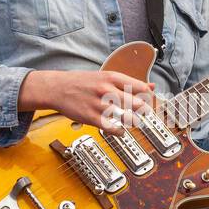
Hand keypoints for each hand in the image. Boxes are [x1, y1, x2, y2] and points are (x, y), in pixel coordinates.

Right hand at [21, 69, 155, 131]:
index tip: (149, 101)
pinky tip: (120, 131)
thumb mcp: (105, 76)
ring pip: (125, 116)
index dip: (148, 96)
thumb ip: (128, 82)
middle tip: (145, 113)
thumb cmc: (83, 82)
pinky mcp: (91, 117)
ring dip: (134, 122)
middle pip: (135, 102)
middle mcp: (106, 90)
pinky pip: (111, 128)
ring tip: (134, 122)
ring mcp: (99, 104)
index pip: (139, 87)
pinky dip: (119, 132)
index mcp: (111, 77)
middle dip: (144, 111)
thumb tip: (151, 86)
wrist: (57, 88)